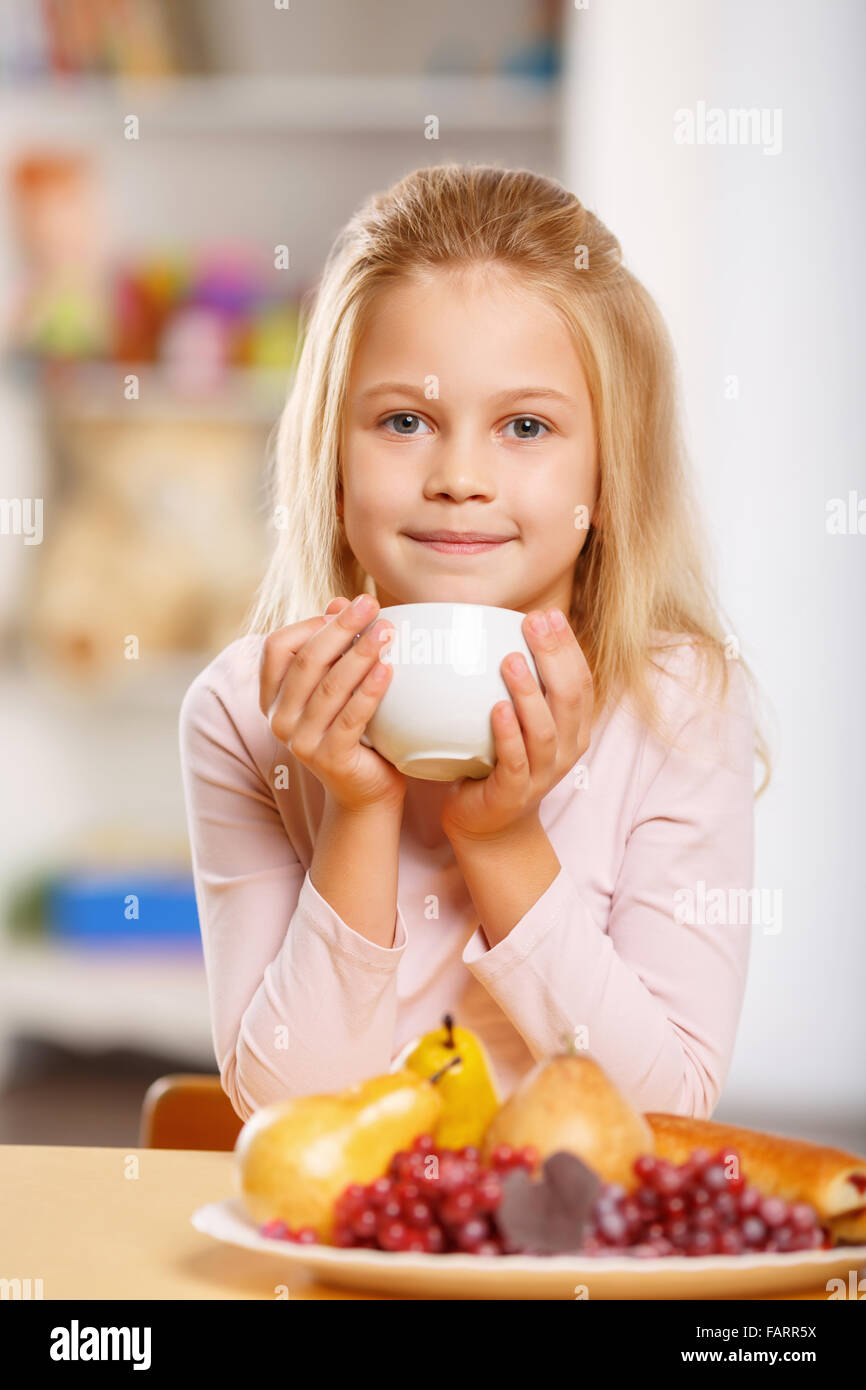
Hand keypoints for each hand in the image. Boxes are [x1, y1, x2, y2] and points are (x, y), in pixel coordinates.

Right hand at [259, 595, 406, 813]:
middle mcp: (278, 718)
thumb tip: (340, 602)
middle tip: (372, 604)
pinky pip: (351, 717)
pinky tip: (388, 668)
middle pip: (307, 661)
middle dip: (341, 628)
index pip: (277, 646)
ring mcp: (301, 741)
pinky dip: (370, 690)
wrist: (364, 789)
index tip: (348, 607)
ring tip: (388, 630)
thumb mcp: (340, 685)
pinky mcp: (329, 758)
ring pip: (330, 686)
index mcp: (273, 696)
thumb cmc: (353, 730)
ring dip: (360, 653)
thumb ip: (335, 648)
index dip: (310, 623)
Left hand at [440, 607, 592, 842]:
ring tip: (511, 660)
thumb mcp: (517, 721)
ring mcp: (543, 774)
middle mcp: (566, 750)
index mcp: (572, 729)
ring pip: (545, 729)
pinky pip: (516, 761)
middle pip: (570, 698)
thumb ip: (517, 686)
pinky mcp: (516, 793)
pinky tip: (496, 708)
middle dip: (554, 657)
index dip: (568, 647)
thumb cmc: (499, 763)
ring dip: (529, 693)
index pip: (581, 681)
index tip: (549, 614)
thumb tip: (493, 629)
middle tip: (534, 624)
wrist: (489, 824)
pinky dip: (508, 733)